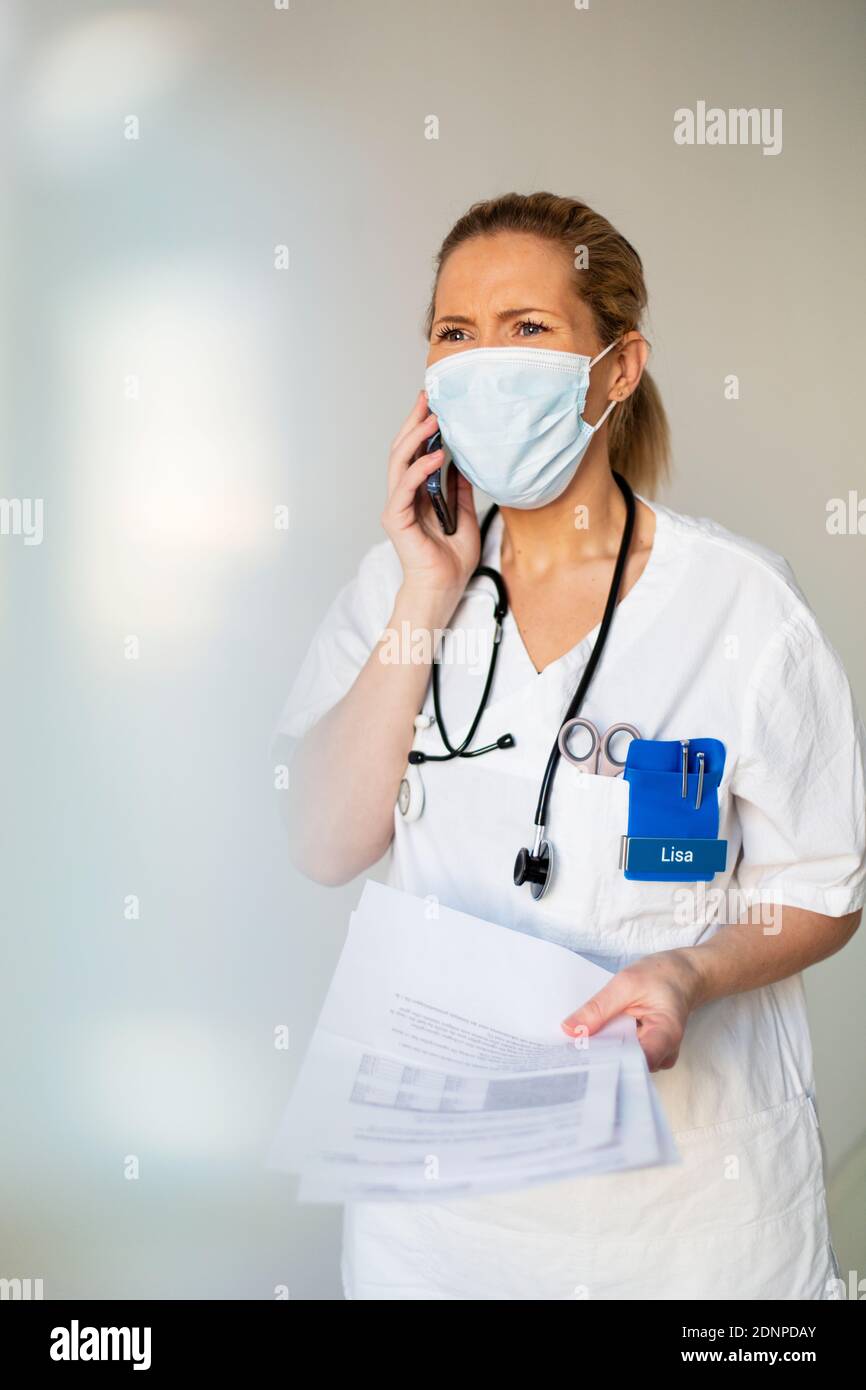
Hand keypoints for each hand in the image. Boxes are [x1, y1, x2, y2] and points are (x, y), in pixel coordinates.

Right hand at [382, 390, 479, 608]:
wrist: (444, 589)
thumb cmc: (451, 560)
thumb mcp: (464, 513)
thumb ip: (460, 488)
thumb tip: (464, 460)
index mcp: (417, 493)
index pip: (415, 452)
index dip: (422, 426)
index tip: (436, 403)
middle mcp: (403, 496)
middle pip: (403, 450)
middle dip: (415, 422)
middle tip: (428, 397)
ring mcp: (397, 506)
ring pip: (399, 462)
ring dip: (416, 438)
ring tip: (434, 419)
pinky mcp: (397, 519)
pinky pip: (405, 488)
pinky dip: (420, 469)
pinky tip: (436, 455)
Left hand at [560, 949, 703, 1072]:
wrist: (682, 975)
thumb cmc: (661, 976)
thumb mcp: (626, 983)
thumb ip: (598, 1008)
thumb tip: (569, 1030)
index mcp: (665, 1035)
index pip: (634, 1062)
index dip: (606, 1062)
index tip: (579, 1056)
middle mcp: (664, 1053)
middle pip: (626, 1066)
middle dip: (599, 1057)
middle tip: (568, 1050)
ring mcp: (656, 1056)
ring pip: (623, 1063)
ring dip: (602, 1052)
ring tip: (578, 1043)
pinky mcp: (647, 1052)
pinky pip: (624, 1055)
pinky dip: (608, 1046)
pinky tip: (592, 1039)